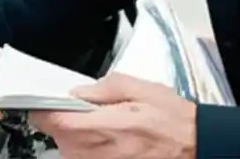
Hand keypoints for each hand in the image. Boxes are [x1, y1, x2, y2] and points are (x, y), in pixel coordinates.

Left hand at [29, 73, 196, 158]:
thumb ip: (102, 87)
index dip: (44, 109)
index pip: (52, 120)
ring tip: (106, 128)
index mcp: (102, 126)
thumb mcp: (138, 88)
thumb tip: (78, 91)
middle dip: (67, 121)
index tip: (44, 103)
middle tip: (89, 113)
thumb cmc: (171, 119)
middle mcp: (96, 152)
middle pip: (58, 136)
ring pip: (70, 151)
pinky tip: (110, 141)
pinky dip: (91, 150)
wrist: (196, 145)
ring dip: (79, 137)